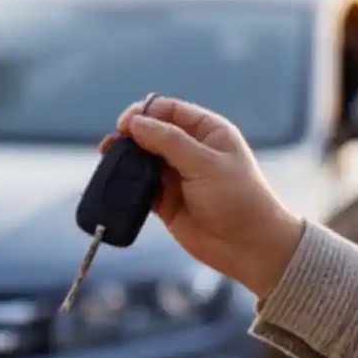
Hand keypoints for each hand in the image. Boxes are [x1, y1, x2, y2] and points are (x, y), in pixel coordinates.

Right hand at [107, 96, 304, 298]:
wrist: (249, 248)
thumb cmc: (238, 200)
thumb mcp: (205, 163)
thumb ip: (168, 141)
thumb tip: (135, 122)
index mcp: (207, 131)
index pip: (168, 110)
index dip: (144, 112)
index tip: (125, 124)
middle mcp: (191, 150)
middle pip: (151, 131)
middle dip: (130, 134)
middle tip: (113, 143)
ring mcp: (177, 175)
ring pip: (142, 158)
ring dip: (125, 157)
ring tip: (108, 159)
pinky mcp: (165, 200)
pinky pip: (140, 185)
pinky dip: (126, 182)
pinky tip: (115, 181)